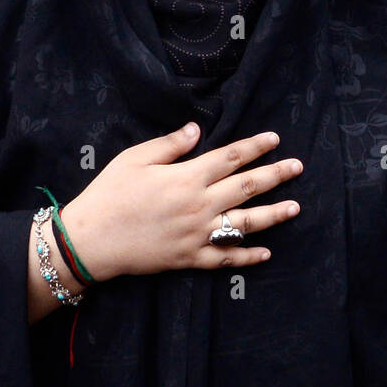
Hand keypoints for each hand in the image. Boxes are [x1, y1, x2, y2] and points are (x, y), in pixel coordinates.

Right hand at [59, 124, 302, 281]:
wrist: (89, 240)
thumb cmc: (109, 194)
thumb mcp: (134, 159)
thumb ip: (169, 144)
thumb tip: (196, 128)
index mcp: (186, 177)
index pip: (230, 157)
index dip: (255, 147)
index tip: (276, 139)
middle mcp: (199, 205)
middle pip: (246, 187)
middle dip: (275, 175)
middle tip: (298, 167)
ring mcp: (197, 234)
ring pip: (245, 223)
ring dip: (273, 215)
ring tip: (296, 207)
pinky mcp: (190, 258)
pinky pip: (225, 258)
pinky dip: (247, 256)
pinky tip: (266, 252)